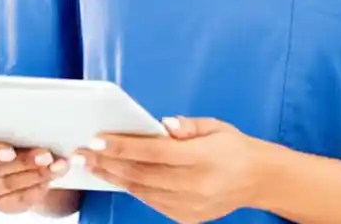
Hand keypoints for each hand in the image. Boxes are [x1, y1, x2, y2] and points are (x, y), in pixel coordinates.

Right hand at [0, 133, 70, 213]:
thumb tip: (46, 128)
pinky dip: (34, 191)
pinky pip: (15, 202)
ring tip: (54, 167)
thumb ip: (23, 125)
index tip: (11, 152)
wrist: (24, 155)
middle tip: (46, 155)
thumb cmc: (16, 133)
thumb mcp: (16, 124)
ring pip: (7, 186)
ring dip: (34, 176)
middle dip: (24, 162)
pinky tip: (47, 181)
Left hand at [72, 116, 269, 223]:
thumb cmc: (234, 147)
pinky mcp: (188, 218)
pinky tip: (116, 177)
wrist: (259, 180)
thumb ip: (188, 125)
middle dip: (108, 163)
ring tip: (91, 165)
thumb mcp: (216, 126)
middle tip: (81, 154)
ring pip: (143, 191)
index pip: (155, 153)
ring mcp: (192, 206)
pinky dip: (132, 189)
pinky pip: (152, 202)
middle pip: (143, 175)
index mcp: (205, 159)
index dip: (123, 147)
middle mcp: (197, 185)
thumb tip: (162, 124)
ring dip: (114, 178)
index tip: (97, 140)